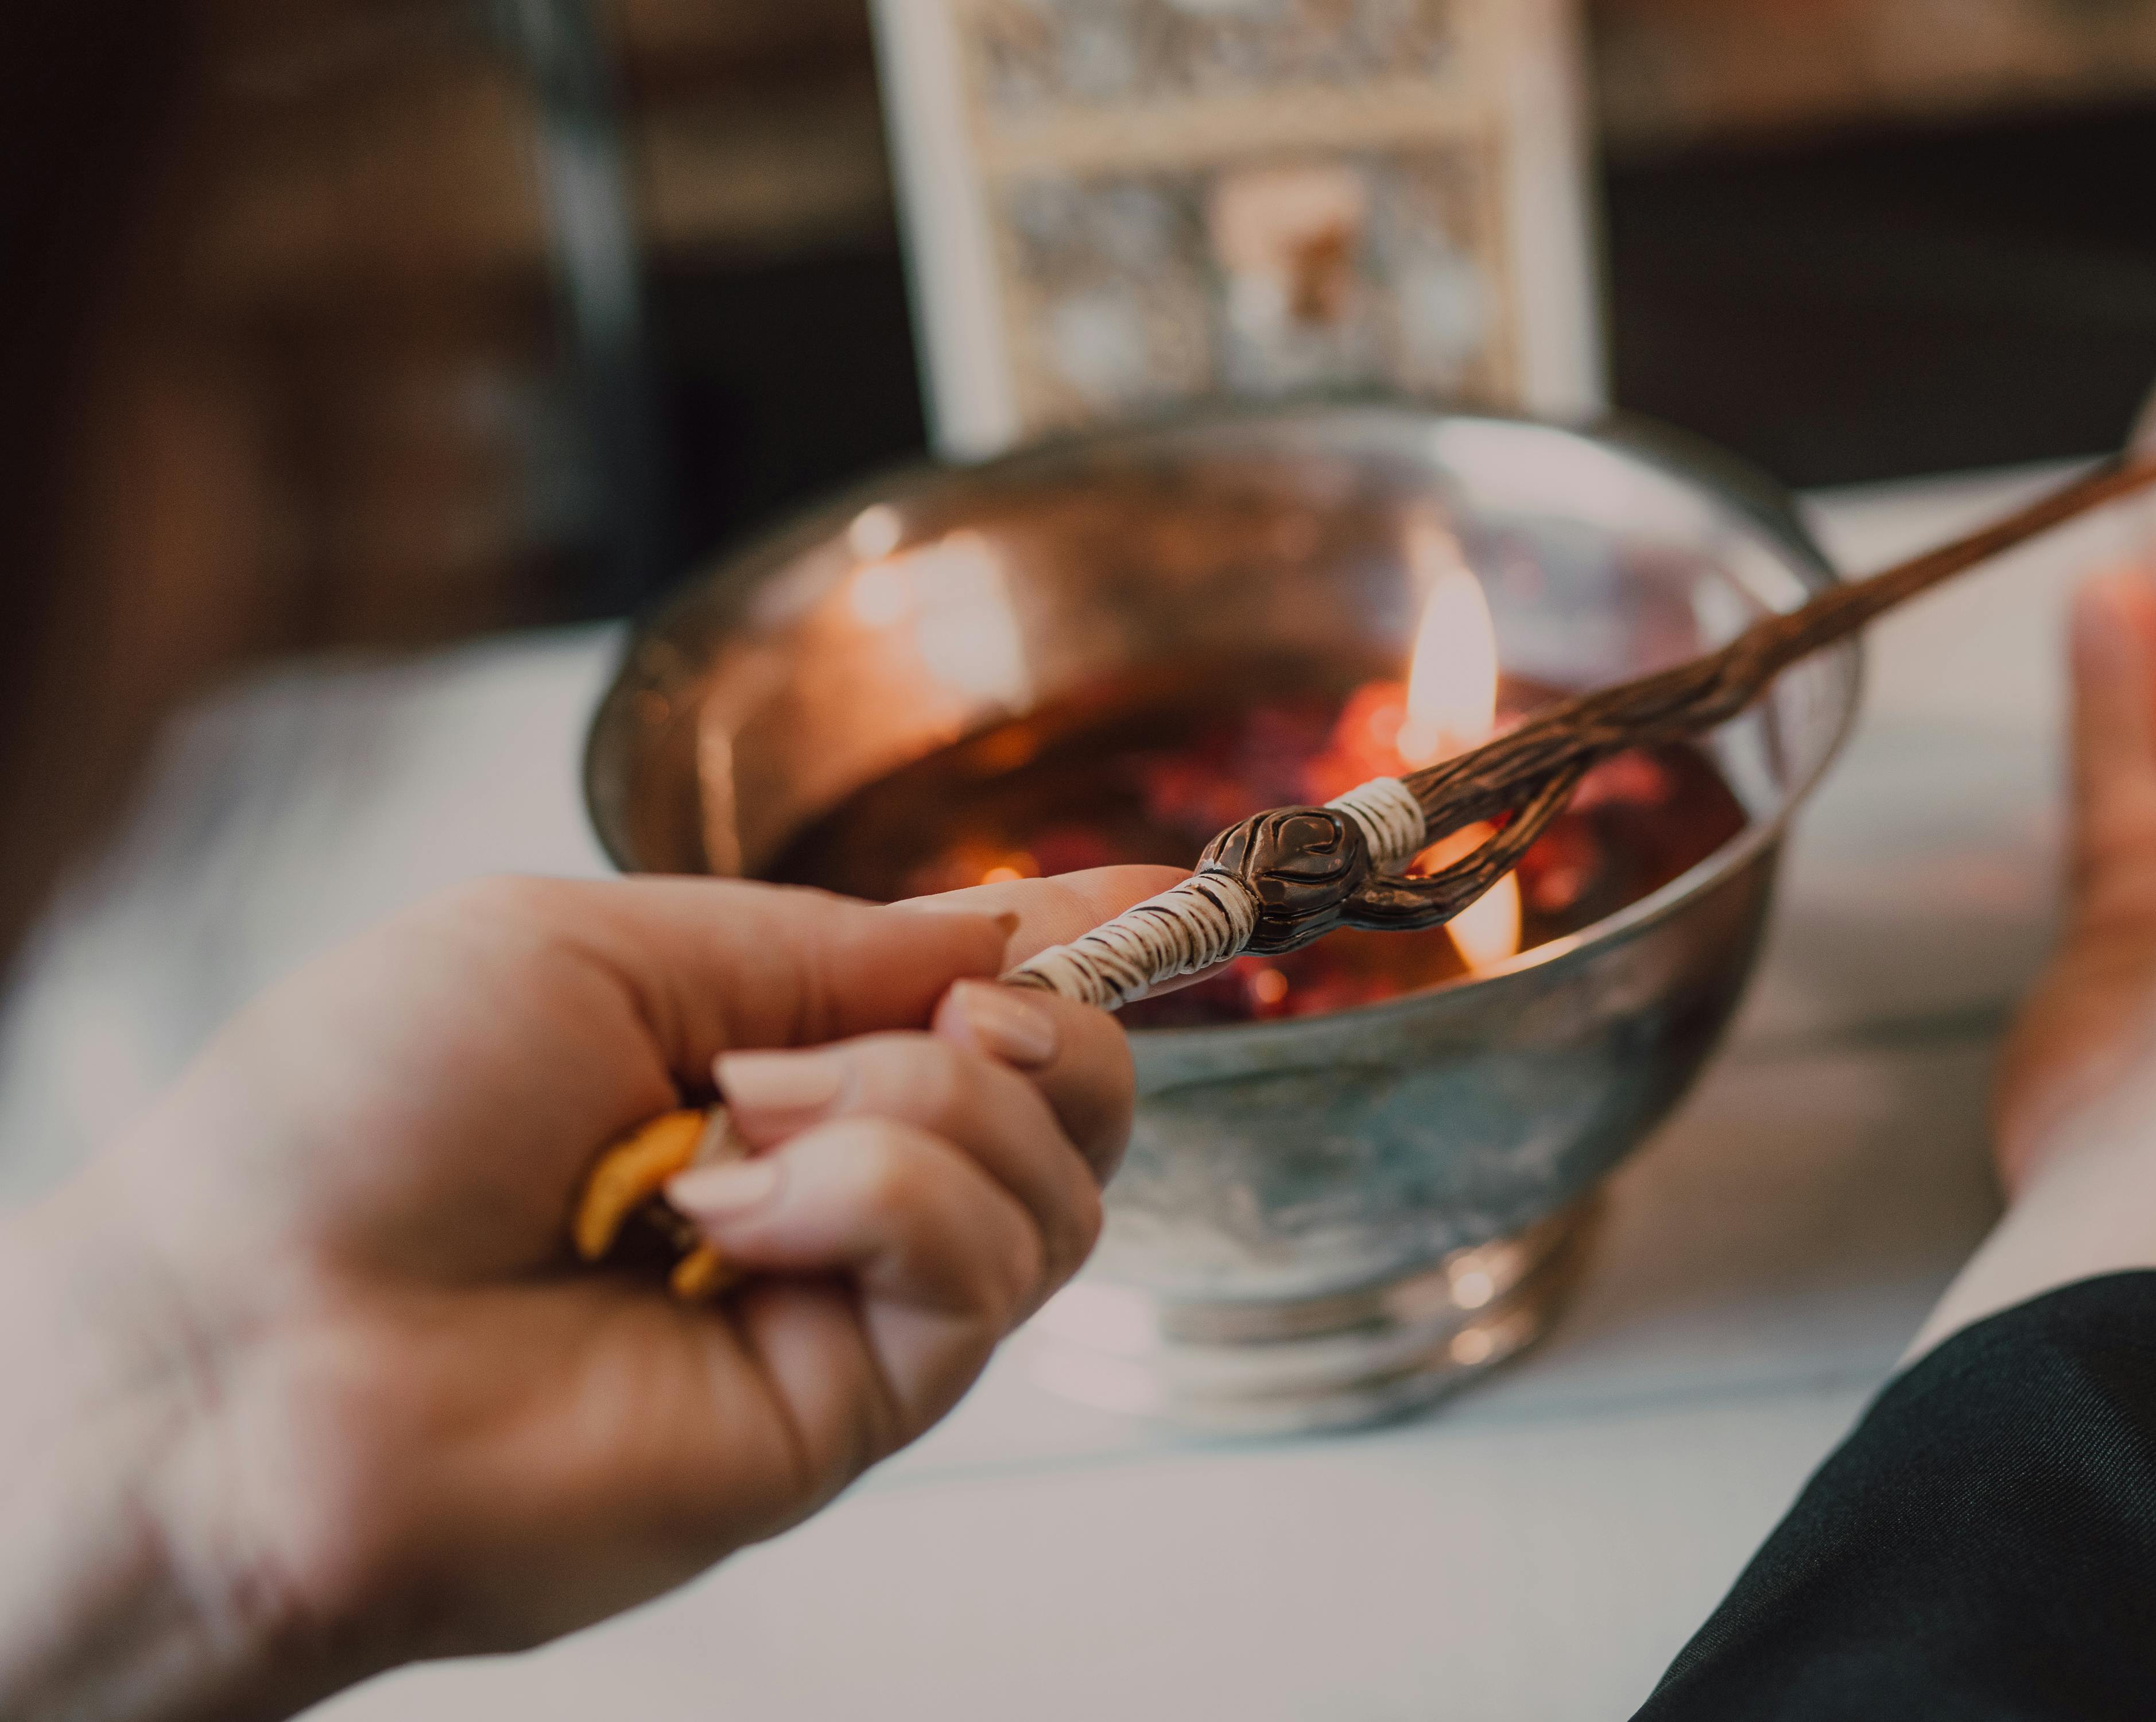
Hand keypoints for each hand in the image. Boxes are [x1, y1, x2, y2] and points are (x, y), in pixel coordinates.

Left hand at [0, 864, 1181, 1720]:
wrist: (240, 1341)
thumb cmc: (355, 1120)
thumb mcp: (603, 941)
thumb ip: (824, 943)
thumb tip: (1007, 928)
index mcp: (763, 1060)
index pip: (980, 1000)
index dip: (1085, 941)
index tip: (1163, 885)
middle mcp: (832, 1181)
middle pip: (1073, 1099)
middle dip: (1044, 1015)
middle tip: (932, 1008)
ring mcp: (849, 1297)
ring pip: (1055, 1178)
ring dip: (918, 1101)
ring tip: (736, 1127)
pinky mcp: (854, 1402)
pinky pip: (979, 1261)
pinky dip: (878, 1189)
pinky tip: (729, 1208)